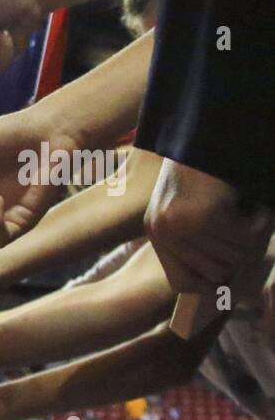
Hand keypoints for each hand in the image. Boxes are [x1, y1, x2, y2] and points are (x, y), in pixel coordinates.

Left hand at [144, 159, 272, 293]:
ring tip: (246, 207)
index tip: (230, 273)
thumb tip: (220, 287)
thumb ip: (201, 245)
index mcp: (157, 232)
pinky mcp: (206, 216)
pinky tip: (253, 203)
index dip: (211, 284)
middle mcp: (164, 231)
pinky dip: (262, 220)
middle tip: (246, 224)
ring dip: (253, 233)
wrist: (210, 132)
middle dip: (240, 251)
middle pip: (217, 273)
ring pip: (235, 255)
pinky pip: (247, 237)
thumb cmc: (211, 171)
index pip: (182, 284)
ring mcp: (182, 225)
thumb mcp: (195, 210)